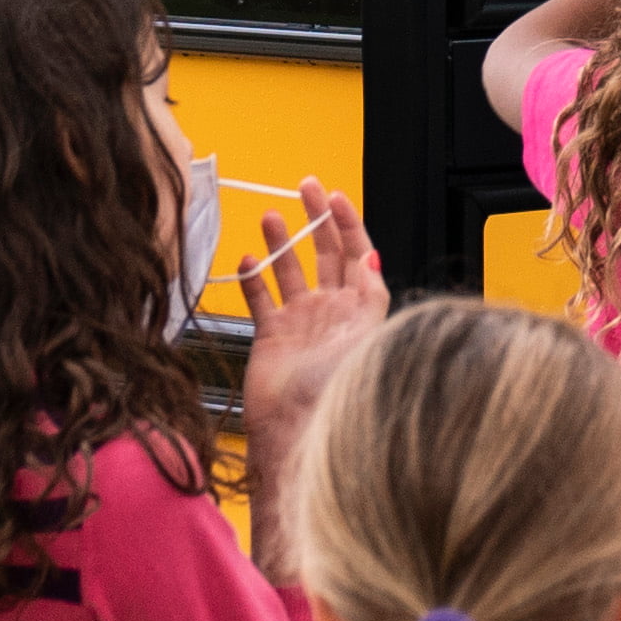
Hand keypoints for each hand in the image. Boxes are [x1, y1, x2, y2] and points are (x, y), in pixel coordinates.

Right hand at [239, 177, 382, 389]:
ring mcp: (300, 323)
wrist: (298, 433)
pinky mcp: (270, 337)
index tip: (335, 196)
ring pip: (290, 270)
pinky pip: (260, 299)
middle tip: (305, 187)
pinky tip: (247, 260)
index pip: (358, 254)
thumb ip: (370, 297)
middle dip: (315, 219)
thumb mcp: (366, 337)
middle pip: (325, 254)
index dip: (348, 224)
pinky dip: (253, 278)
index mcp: (359, 310)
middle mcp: (331, 312)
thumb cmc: (336, 391)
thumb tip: (372, 257)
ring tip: (271, 217)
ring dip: (282, 242)